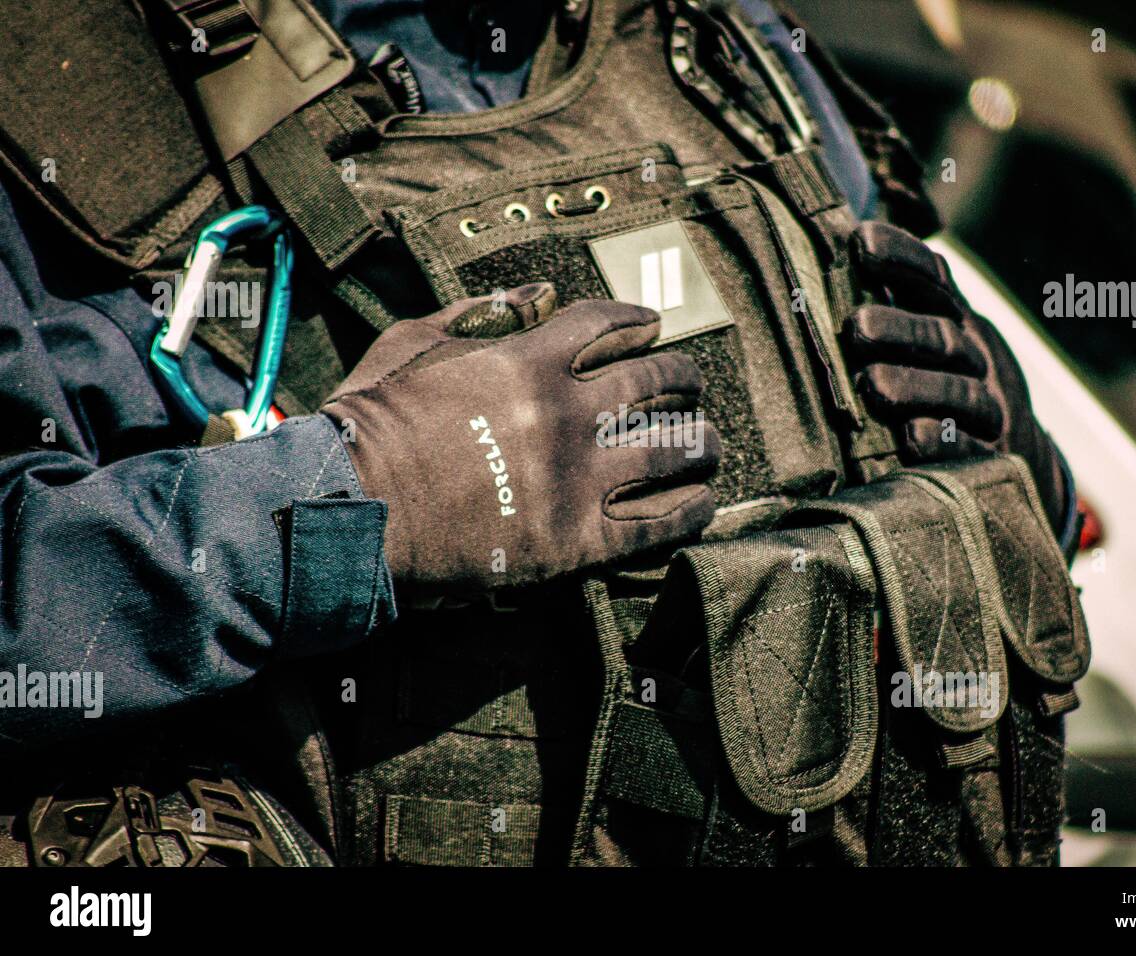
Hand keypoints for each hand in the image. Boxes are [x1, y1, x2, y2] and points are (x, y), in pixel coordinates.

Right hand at [322, 284, 719, 594]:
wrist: (352, 512)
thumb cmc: (370, 425)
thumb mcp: (410, 344)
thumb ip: (475, 315)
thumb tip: (534, 296)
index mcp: (528, 361)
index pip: (608, 324)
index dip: (639, 320)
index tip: (653, 325)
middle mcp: (567, 414)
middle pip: (657, 381)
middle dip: (685, 377)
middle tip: (693, 385)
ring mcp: (578, 479)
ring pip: (673, 450)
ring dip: (703, 442)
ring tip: (712, 445)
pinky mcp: (576, 542)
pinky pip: (657, 524)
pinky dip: (691, 511)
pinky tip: (704, 502)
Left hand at [846, 222, 1067, 526]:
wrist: (1022, 454)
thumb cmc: (950, 384)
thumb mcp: (936, 335)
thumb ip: (897, 302)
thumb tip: (830, 251)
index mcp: (957, 321)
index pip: (934, 279)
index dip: (901, 258)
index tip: (861, 243)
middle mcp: (977, 358)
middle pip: (942, 338)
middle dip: (900, 330)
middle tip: (856, 328)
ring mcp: (990, 408)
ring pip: (958, 393)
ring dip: (916, 387)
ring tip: (874, 385)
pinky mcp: (993, 457)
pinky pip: (970, 451)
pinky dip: (944, 444)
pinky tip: (912, 439)